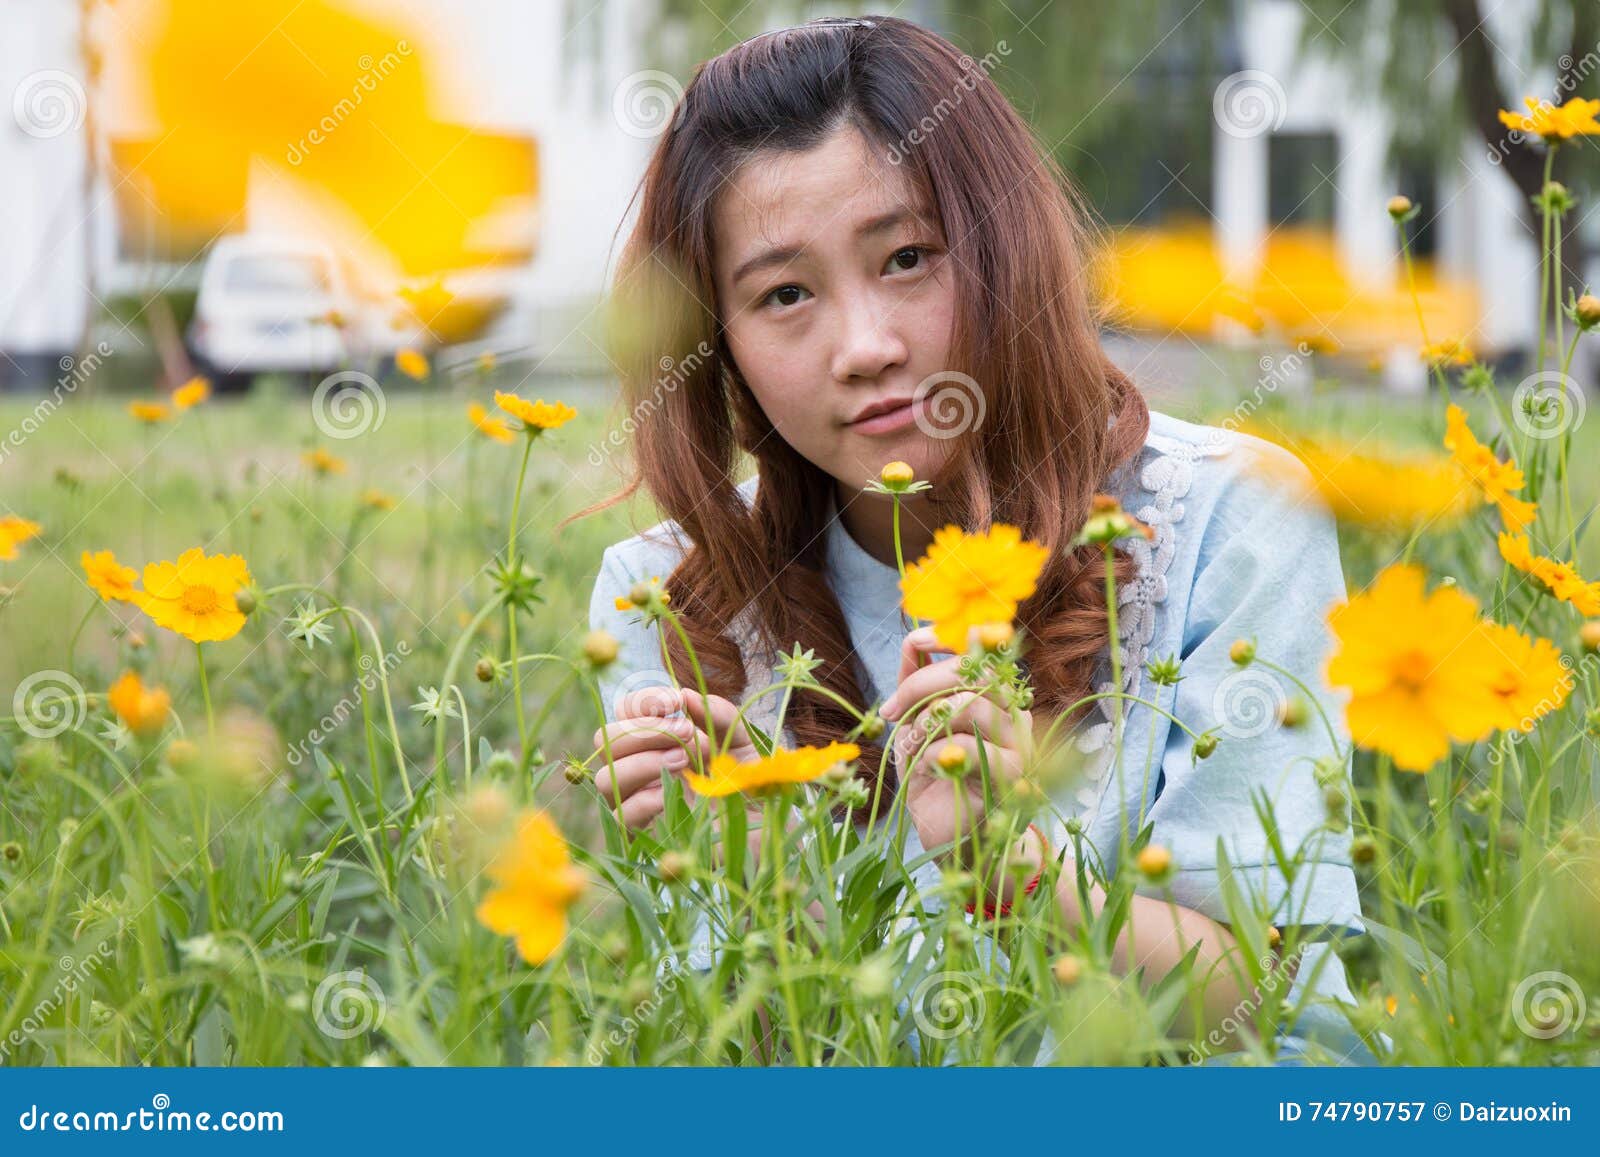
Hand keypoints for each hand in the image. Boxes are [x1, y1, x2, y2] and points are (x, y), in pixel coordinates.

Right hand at [592, 686, 758, 830]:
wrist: (765, 827)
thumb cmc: (748, 782)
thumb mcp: (739, 740)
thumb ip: (717, 714)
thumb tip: (685, 695)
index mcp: (657, 740)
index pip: (624, 712)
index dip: (642, 701)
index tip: (675, 702)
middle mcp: (641, 768)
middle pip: (606, 740)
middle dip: (644, 730)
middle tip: (689, 734)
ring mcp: (639, 802)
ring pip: (606, 777)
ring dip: (643, 762)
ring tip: (684, 761)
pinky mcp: (644, 835)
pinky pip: (621, 815)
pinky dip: (646, 799)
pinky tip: (676, 794)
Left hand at [880, 627, 1030, 853]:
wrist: (951, 837)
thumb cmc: (935, 779)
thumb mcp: (917, 726)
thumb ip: (917, 686)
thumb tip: (912, 643)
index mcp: (996, 698)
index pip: (983, 649)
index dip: (949, 637)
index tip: (914, 642)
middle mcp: (1014, 714)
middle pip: (972, 672)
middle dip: (920, 684)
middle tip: (892, 711)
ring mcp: (1018, 744)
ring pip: (970, 704)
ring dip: (925, 722)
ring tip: (911, 745)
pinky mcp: (1011, 775)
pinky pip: (964, 745)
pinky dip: (930, 753)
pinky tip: (925, 769)